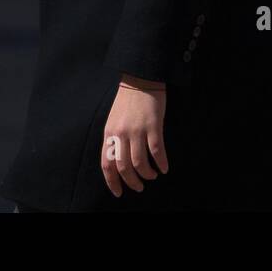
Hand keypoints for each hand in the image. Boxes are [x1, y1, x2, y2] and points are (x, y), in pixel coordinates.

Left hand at [100, 74, 168, 195]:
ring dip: (147, 174)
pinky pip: (157, 150)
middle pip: (124, 167)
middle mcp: (121, 134)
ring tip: (152, 176)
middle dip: (132, 181)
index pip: (107, 164)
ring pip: (140, 162)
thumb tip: (117, 162)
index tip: (119, 192)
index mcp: (109, 133)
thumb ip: (114, 139)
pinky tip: (164, 168)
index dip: (113, 182)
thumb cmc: (127, 100)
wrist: (140, 78)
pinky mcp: (153, 125)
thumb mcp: (114, 120)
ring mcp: (137, 130)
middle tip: (139, 187)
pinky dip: (161, 163)